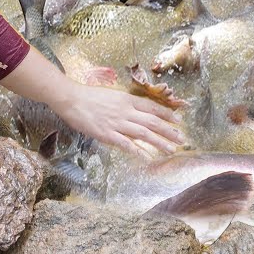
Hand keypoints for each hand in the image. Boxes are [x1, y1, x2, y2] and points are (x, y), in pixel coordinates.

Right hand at [52, 81, 185, 156]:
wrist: (71, 99)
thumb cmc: (90, 96)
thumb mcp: (112, 95)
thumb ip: (125, 104)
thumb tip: (137, 111)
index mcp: (127, 100)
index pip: (152, 107)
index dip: (167, 114)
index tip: (178, 120)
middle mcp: (125, 111)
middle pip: (152, 121)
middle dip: (169, 131)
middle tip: (182, 138)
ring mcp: (117, 123)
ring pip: (143, 133)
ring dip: (159, 142)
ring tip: (171, 149)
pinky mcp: (107, 134)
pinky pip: (126, 144)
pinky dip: (138, 151)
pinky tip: (148, 158)